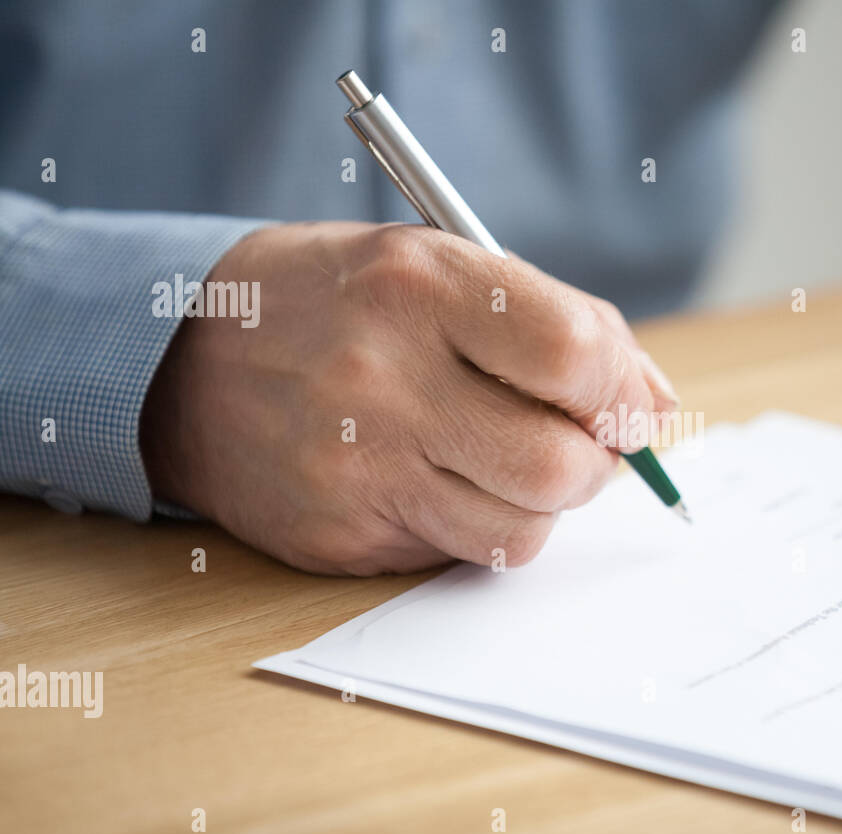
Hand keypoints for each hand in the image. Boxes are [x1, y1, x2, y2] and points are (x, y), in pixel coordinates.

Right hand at [140, 221, 678, 574]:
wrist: (184, 360)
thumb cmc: (340, 303)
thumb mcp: (439, 267)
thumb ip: (557, 327)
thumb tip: (657, 408)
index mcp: (418, 285)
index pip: (574, 354)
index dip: (624, 391)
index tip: (627, 404)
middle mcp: (383, 377)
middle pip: (558, 465)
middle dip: (597, 465)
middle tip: (581, 445)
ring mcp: (356, 467)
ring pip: (520, 532)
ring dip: (541, 506)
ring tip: (507, 462)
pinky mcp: (339, 535)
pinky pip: (459, 557)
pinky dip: (479, 528)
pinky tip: (443, 485)